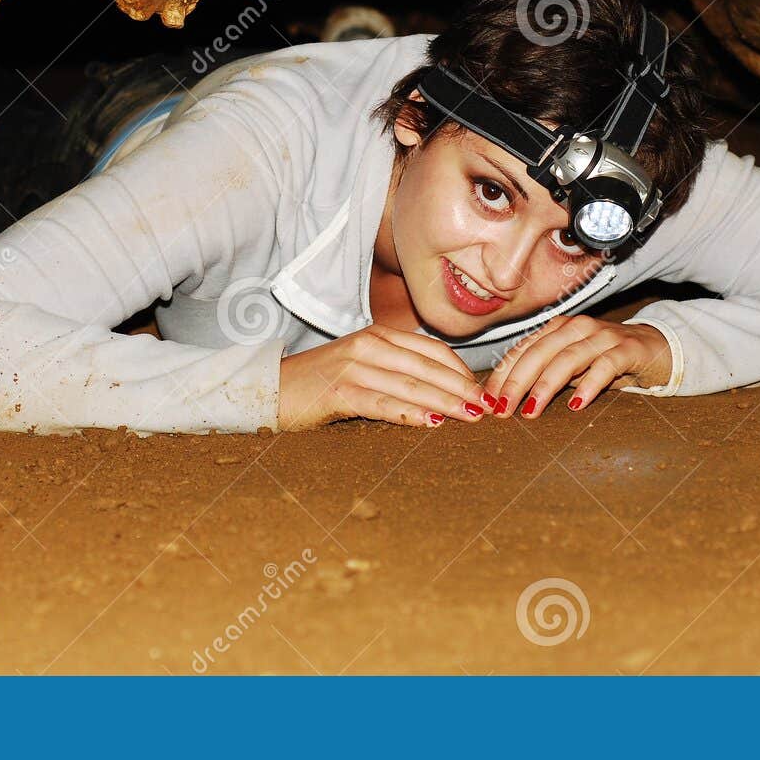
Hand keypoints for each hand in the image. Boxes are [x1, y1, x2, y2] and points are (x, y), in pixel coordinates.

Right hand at [277, 324, 492, 430]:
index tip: (483, 390)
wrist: (271, 390)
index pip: (431, 351)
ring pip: (410, 386)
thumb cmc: (320, 384)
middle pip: (427, 368)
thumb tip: (441, 393)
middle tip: (488, 406)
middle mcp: (368, 346)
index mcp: (377, 336)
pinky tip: (430, 422)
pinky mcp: (339, 391)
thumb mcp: (361, 367)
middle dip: (462, 388)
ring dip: (445, 402)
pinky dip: (409, 413)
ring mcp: (353, 367)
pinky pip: (382, 403)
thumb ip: (396, 371)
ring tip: (470, 416)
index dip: (461, 371)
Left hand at [484, 315, 673, 418]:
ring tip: (531, 410)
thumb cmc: (606, 362)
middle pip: (539, 352)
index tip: (489, 401)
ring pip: (567, 358)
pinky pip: (605, 366)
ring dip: (546, 385)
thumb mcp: (572, 368)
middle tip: (503, 409)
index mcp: (558, 329)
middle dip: (517, 381)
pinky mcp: (628, 349)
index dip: (503, 375)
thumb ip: (545, 375)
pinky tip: (577, 405)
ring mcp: (603, 336)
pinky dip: (588, 385)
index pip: (523, 349)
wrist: (657, 350)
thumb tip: (507, 398)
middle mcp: (577, 327)